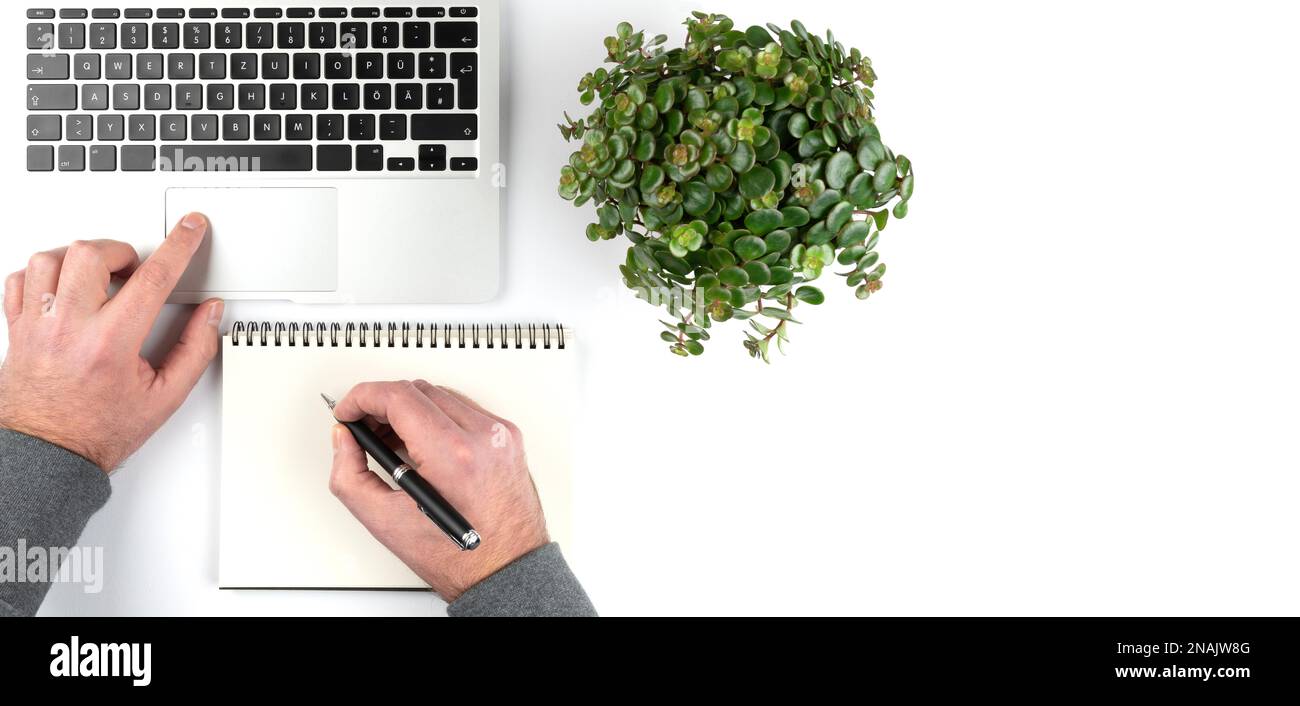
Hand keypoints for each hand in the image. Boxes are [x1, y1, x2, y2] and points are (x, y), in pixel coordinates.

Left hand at [0, 213, 222, 471]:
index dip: (179, 245)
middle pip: (92, 254)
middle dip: (121, 252)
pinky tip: (62, 288)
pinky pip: (20, 279)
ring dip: (79, 259)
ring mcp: (37, 325)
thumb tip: (209, 314)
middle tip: (133, 270)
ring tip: (96, 277)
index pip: (153, 278)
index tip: (190, 228)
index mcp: (110, 344)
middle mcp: (69, 328)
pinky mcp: (17, 328)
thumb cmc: (99, 430)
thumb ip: (195, 350)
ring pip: (50, 258)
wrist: (49, 454)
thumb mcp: (165, 397)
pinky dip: (43, 274)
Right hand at [329, 381, 549, 601]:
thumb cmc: (457, 556)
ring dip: (409, 408)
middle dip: (382, 403)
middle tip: (363, 427)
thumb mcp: (384, 521)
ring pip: (441, 395)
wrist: (505, 568)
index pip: (399, 396)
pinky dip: (436, 417)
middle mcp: (483, 437)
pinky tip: (420, 441)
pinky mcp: (507, 436)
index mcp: (455, 455)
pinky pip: (464, 408)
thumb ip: (350, 474)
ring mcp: (500, 434)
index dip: (363, 397)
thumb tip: (344, 439)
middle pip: (419, 390)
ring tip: (390, 438)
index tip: (347, 410)